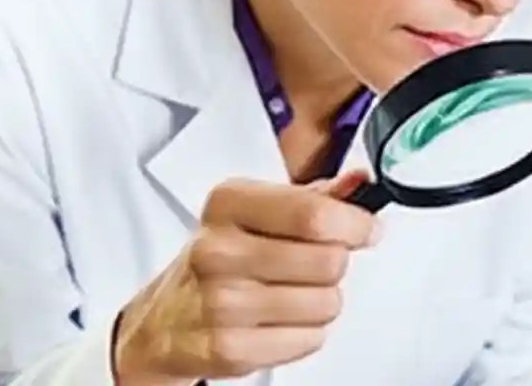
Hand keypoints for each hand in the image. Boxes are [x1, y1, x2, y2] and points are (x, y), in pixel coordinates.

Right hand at [112, 171, 380, 385]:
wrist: (164, 319)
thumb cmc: (220, 258)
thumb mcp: (258, 212)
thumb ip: (315, 196)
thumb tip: (359, 182)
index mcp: (228, 204)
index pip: (313, 213)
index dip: (355, 224)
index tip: (366, 229)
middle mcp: (219, 250)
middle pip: (328, 260)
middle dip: (335, 264)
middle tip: (315, 265)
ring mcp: (221, 302)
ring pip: (327, 303)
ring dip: (322, 301)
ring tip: (292, 294)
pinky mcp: (228, 349)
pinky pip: (311, 339)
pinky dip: (307, 333)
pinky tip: (279, 321)